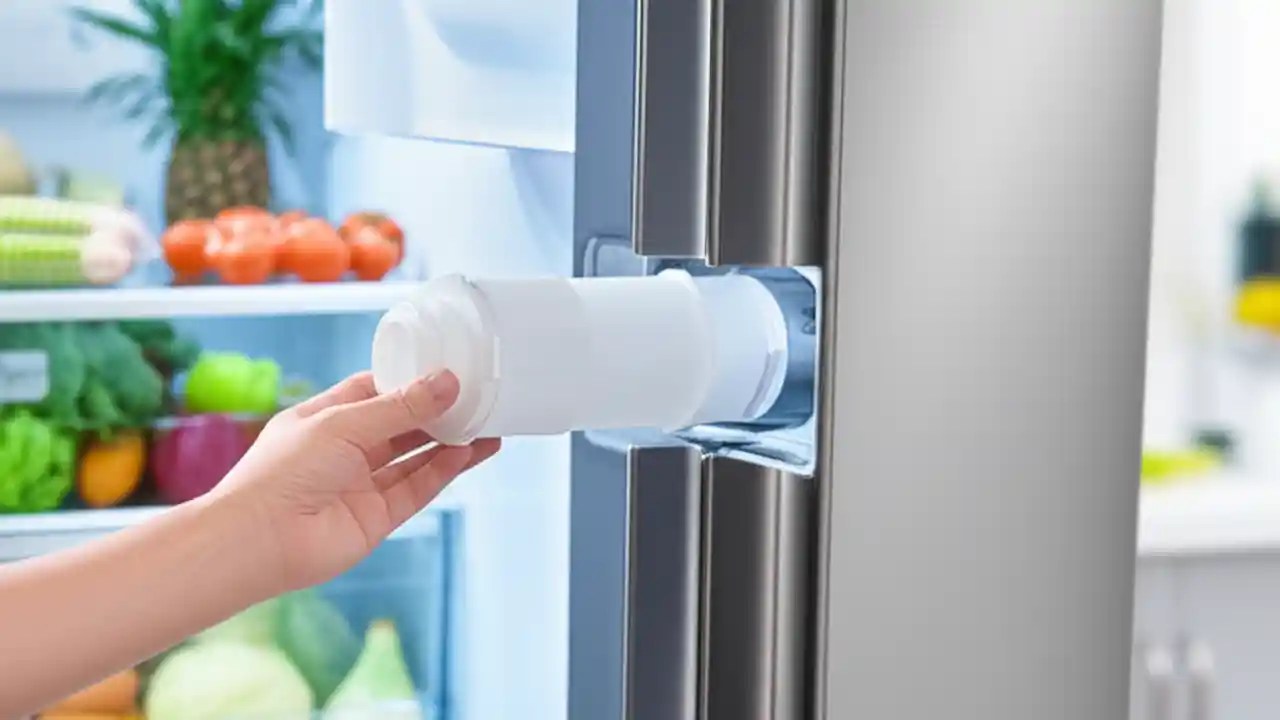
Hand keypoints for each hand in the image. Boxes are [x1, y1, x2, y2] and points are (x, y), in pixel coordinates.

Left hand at [213, 370, 498, 592]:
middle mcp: (343, 452)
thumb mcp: (343, 424)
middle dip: (436, 412)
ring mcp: (360, 486)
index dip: (406, 380)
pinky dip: (443, 470)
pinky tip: (469, 452)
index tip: (443, 369)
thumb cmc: (283, 473)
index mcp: (323, 419)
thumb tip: (446, 382)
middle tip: (476, 396)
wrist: (260, 542)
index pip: (372, 391)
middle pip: (400, 425)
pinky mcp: (376, 518)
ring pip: (415, 458)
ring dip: (449, 442)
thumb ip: (400, 408)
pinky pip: (417, 489)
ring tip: (487, 424)